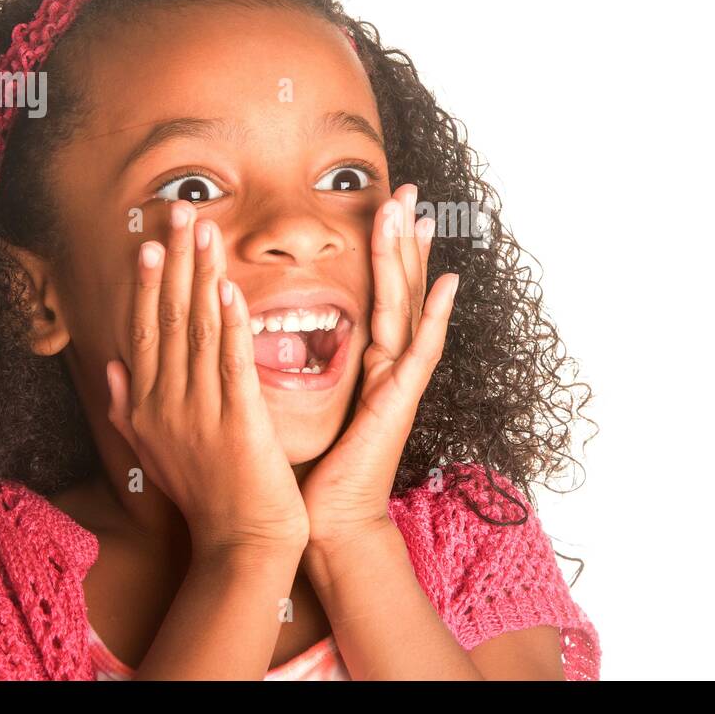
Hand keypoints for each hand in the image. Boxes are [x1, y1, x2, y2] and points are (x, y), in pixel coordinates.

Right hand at [105, 200, 309, 555]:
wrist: (240, 544)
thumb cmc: (206, 496)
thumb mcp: (154, 452)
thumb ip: (130, 407)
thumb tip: (111, 366)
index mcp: (147, 407)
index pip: (144, 331)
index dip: (148, 284)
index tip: (150, 243)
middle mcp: (166, 404)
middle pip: (166, 319)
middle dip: (174, 262)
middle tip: (178, 212)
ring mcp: (200, 412)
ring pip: (196, 331)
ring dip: (200, 275)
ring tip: (203, 230)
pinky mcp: (237, 423)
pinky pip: (230, 364)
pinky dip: (228, 325)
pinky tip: (229, 289)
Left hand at [299, 183, 457, 548]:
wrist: (327, 524)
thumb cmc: (310, 471)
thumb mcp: (299, 401)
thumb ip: (293, 362)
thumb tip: (266, 327)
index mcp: (366, 363)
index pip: (377, 292)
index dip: (382, 248)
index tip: (383, 205)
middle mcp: (388, 365)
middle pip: (398, 287)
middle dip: (402, 237)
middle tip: (406, 189)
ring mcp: (399, 382)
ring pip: (407, 307)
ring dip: (412, 259)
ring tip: (416, 213)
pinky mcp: (398, 403)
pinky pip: (420, 352)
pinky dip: (436, 317)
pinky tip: (447, 284)